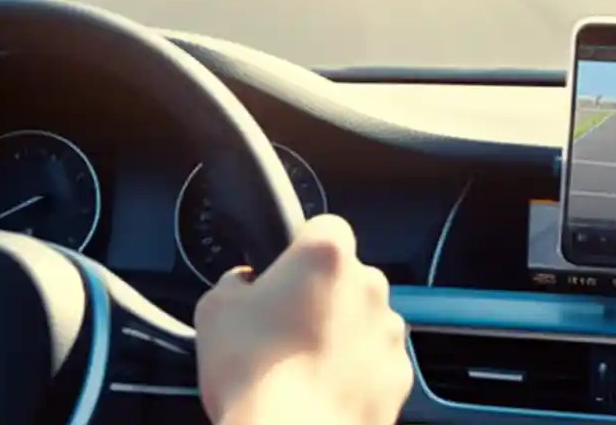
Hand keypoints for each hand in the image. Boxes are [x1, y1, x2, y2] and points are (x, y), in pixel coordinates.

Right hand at [194, 214, 412, 424]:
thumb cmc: (253, 373)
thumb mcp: (215, 309)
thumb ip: (236, 281)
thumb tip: (245, 284)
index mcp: (326, 255)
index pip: (323, 226)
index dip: (299, 250)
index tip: (282, 275)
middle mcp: (369, 286)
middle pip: (346, 276)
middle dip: (321, 295)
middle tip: (284, 326)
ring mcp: (390, 332)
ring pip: (363, 319)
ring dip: (341, 333)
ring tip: (301, 365)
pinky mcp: (400, 375)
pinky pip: (376, 360)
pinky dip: (356, 370)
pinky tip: (322, 389)